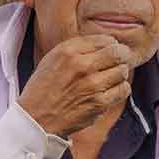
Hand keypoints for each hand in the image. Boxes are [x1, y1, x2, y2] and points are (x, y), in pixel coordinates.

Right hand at [17, 34, 133, 136]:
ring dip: (119, 74)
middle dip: (121, 57)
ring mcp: (92, 85)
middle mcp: (81, 65)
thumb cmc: (43, 89)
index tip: (108, 52)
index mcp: (68, 51)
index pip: (105, 39)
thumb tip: (108, 43)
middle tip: (117, 62)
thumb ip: (78, 48)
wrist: (35, 119)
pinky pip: (123, 89)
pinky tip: (109, 91)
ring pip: (122, 71)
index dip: (110, 45)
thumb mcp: (52, 59)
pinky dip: (119, 89)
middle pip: (118, 53)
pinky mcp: (99, 103)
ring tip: (109, 79)